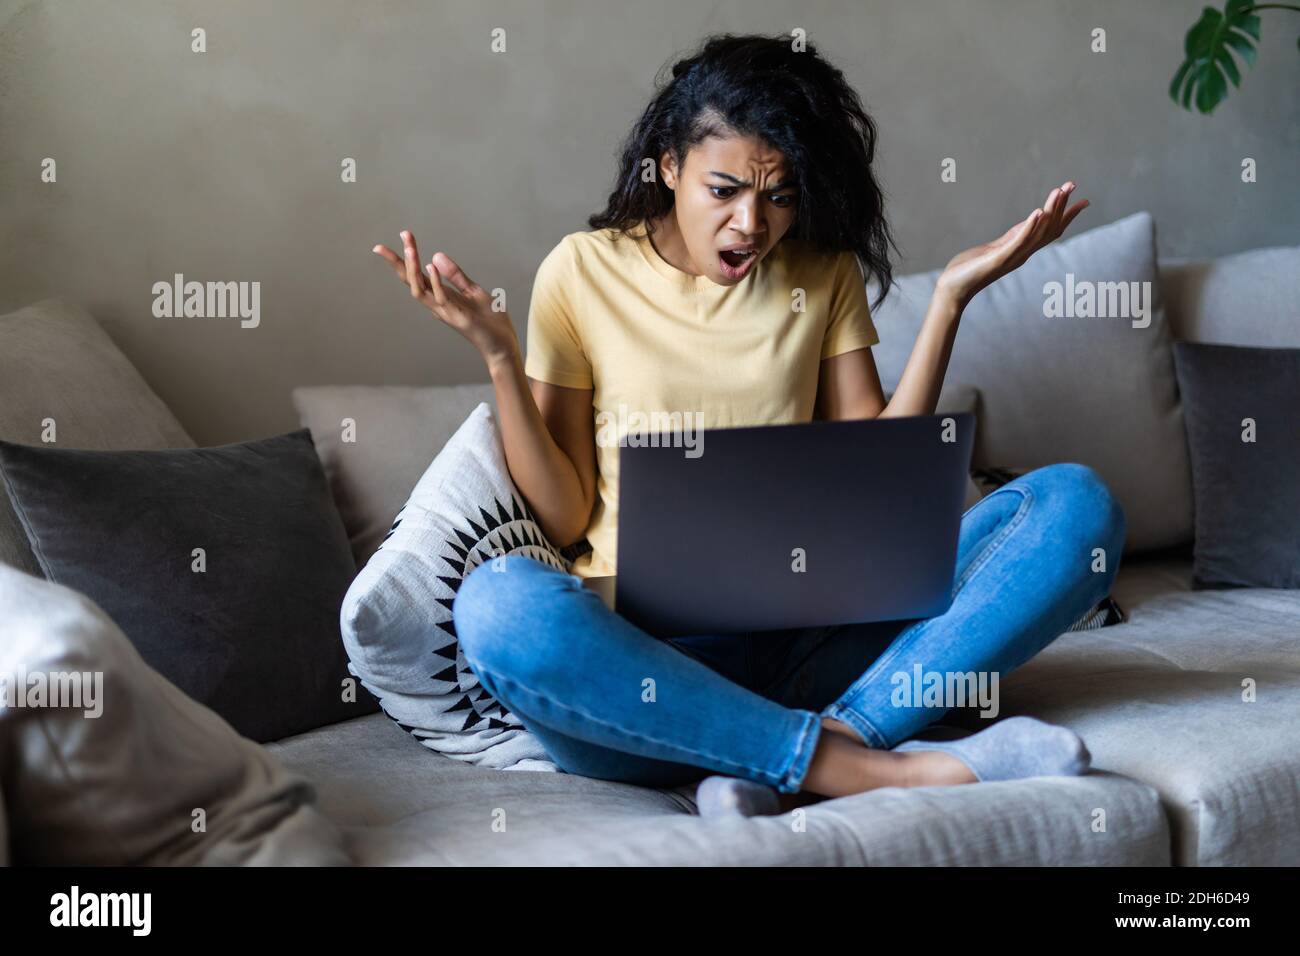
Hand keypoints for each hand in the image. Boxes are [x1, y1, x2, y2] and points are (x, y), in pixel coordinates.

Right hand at [373, 230, 519, 364]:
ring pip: (419, 290)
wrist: (503, 345)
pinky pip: (441, 298)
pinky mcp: (457, 317)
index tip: (403, 235)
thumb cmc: (489, 321)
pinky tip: (431, 265)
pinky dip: (435, 282)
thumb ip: (455, 275)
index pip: (417, 274)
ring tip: (409, 249)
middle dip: (398, 262)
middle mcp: (438, 303)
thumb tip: (435, 255)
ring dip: (412, 269)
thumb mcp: (473, 290)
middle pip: (410, 281)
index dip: (407, 257)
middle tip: (383, 246)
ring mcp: (446, 311)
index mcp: (440, 295)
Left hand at [937, 182, 1088, 307]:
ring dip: (1050, 210)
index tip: (1084, 201)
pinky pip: (1018, 241)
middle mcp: (1022, 254)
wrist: (953, 288)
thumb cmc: (970, 269)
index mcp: (1022, 250)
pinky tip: (1038, 211)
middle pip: (1049, 229)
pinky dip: (1029, 226)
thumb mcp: (996, 249)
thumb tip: (1026, 227)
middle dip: (1062, 206)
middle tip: (1071, 185)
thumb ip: (1012, 238)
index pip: (1051, 231)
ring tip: (1058, 191)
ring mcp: (1012, 257)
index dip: (1068, 216)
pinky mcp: (999, 259)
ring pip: (1038, 232)